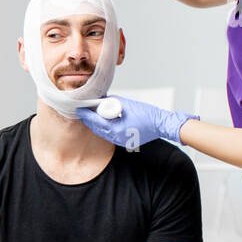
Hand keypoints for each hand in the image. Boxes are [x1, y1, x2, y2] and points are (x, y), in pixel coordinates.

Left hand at [75, 96, 196, 148]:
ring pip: (102, 133)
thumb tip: (100, 99)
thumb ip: (112, 102)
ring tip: (91, 115)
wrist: (162, 124)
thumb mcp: (127, 104)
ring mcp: (121, 141)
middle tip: (82, 111)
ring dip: (96, 124)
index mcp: (117, 130)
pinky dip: (105, 128)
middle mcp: (117, 138)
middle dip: (89, 120)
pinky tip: (103, 121)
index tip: (79, 109)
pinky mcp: (124, 141)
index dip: (86, 115)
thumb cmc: (148, 114)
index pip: (96, 122)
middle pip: (97, 129)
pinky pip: (110, 135)